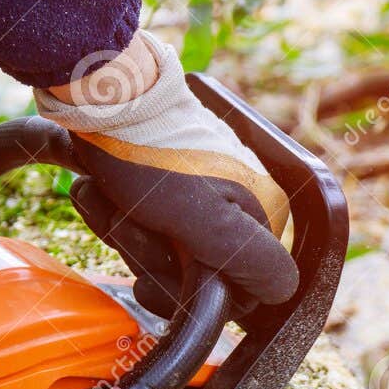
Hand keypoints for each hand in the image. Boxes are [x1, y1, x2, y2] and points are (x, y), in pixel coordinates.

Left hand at [37, 31, 297, 316]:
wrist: (104, 94)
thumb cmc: (148, 157)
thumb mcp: (204, 220)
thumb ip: (250, 259)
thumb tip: (285, 290)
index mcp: (264, 213)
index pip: (234, 292)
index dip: (188, 293)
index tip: (150, 275)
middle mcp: (245, 203)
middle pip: (196, 273)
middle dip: (148, 256)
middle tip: (125, 223)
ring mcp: (209, 190)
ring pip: (166, 250)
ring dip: (127, 235)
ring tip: (109, 200)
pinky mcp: (177, 180)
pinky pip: (149, 223)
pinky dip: (120, 215)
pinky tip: (103, 194)